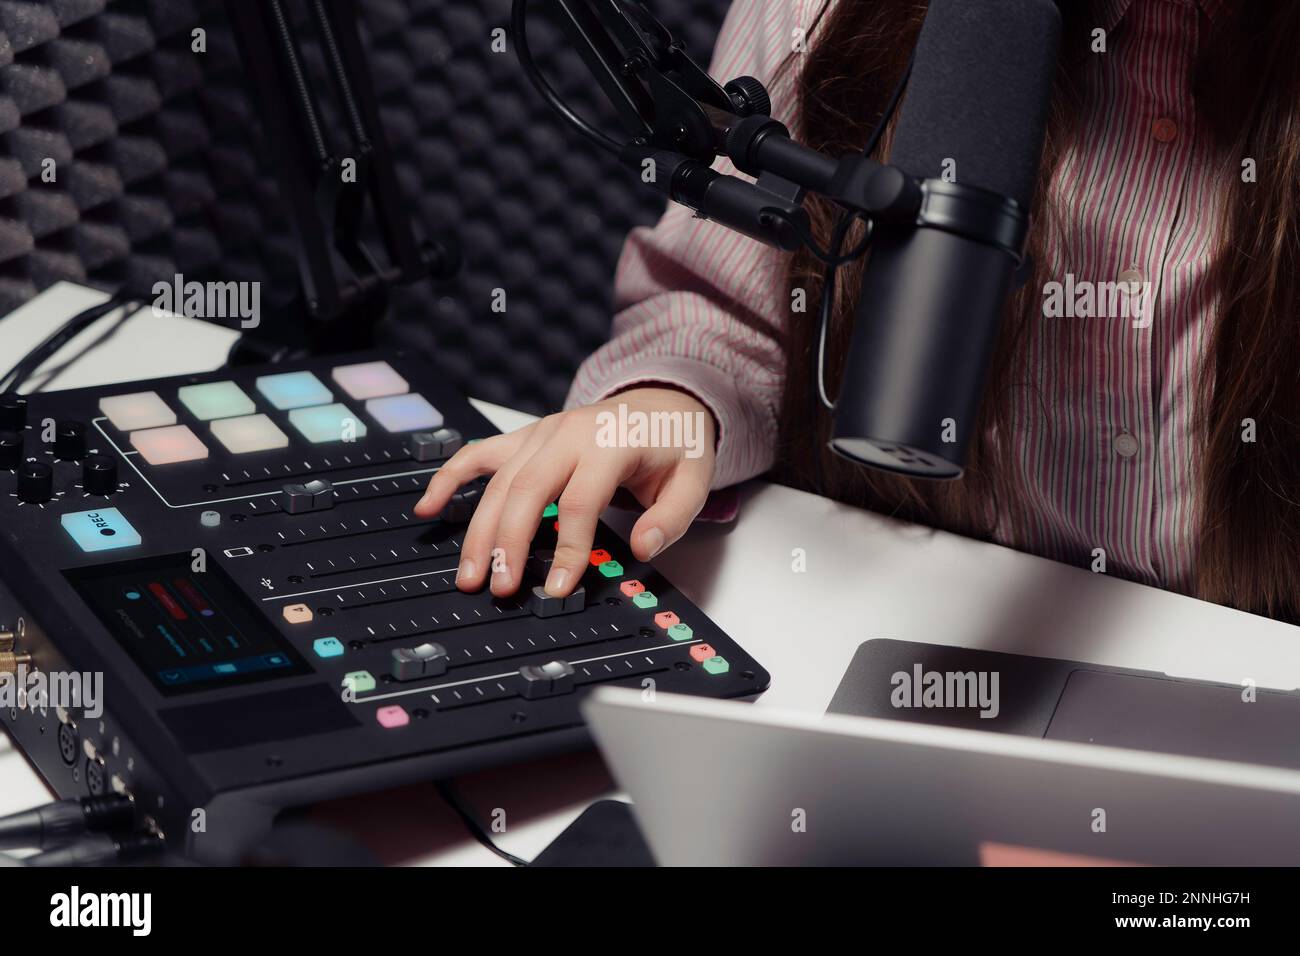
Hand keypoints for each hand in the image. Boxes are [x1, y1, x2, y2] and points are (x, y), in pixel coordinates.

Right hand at [413, 387, 715, 597]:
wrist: (661, 399)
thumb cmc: (673, 442)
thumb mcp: (693, 478)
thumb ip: (671, 516)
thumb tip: (642, 547)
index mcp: (608, 443)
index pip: (580, 501)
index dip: (567, 549)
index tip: (558, 588)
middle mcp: (567, 434)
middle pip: (527, 491)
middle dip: (508, 543)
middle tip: (499, 586)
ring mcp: (541, 433)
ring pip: (499, 481)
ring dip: (479, 528)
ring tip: (469, 574)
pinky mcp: (526, 438)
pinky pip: (479, 454)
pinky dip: (450, 477)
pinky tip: (427, 506)